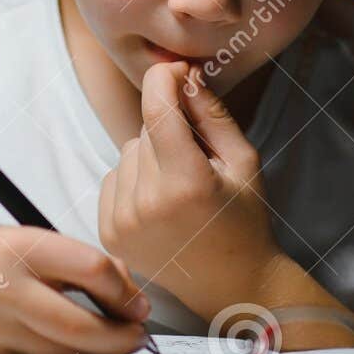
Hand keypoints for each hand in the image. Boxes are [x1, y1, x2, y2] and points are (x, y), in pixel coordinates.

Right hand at [0, 226, 151, 353]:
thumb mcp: (31, 241)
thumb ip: (81, 262)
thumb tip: (129, 296)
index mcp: (18, 247)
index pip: (91, 269)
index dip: (124, 292)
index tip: (137, 305)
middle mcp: (2, 290)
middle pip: (79, 326)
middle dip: (118, 337)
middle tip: (137, 336)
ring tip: (115, 347)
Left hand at [97, 61, 281, 318]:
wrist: (231, 284)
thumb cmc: (244, 219)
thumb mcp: (243, 162)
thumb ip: (212, 114)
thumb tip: (184, 74)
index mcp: (186, 182)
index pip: (157, 107)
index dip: (164, 78)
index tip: (176, 70)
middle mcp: (147, 203)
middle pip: (145, 130)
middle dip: (168, 129)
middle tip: (197, 159)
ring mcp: (123, 221)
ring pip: (126, 152)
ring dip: (150, 157)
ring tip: (178, 187)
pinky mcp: (109, 233)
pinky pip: (113, 177)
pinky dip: (134, 180)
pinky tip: (159, 203)